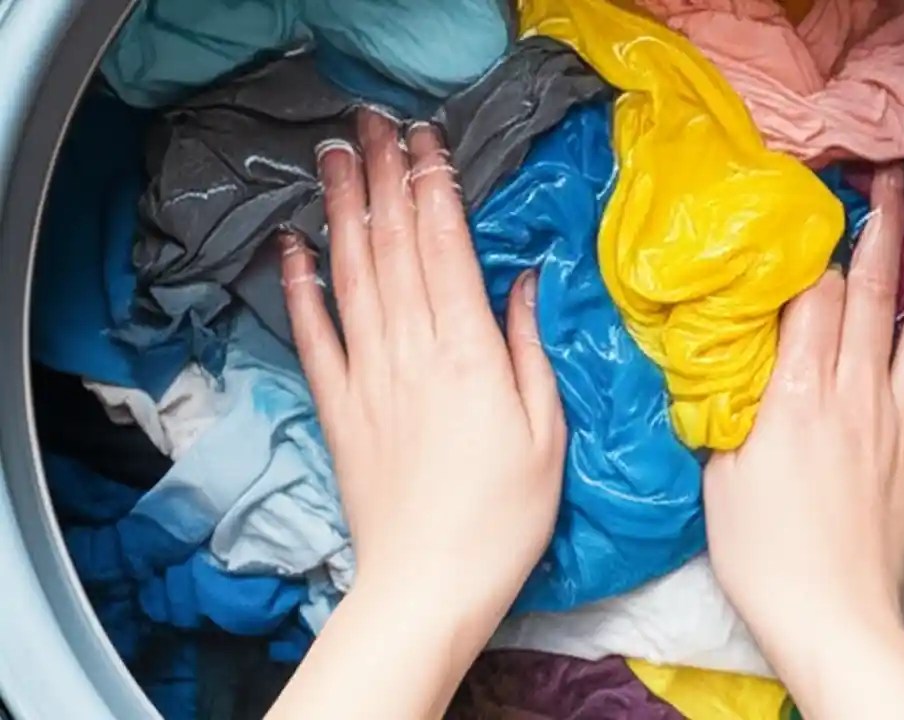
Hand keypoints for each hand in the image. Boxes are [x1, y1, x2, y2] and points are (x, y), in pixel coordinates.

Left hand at [268, 109, 565, 719]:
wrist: (429, 584)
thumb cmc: (505, 515)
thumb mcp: (545, 431)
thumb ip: (529, 349)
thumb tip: (523, 282)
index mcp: (470, 353)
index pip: (445, 249)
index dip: (434, 188)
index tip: (427, 142)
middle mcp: (411, 350)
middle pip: (393, 246)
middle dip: (384, 178)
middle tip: (374, 123)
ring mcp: (367, 375)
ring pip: (350, 275)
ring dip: (342, 210)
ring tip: (335, 157)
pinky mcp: (337, 405)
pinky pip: (312, 334)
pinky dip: (299, 286)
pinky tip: (292, 246)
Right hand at [704, 165, 903, 715]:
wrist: (834, 619)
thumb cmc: (764, 555)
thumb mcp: (721, 474)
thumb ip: (732, 410)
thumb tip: (731, 363)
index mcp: (798, 394)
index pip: (815, 299)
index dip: (819, 251)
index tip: (822, 211)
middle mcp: (857, 393)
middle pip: (873, 295)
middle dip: (883, 229)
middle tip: (894, 178)